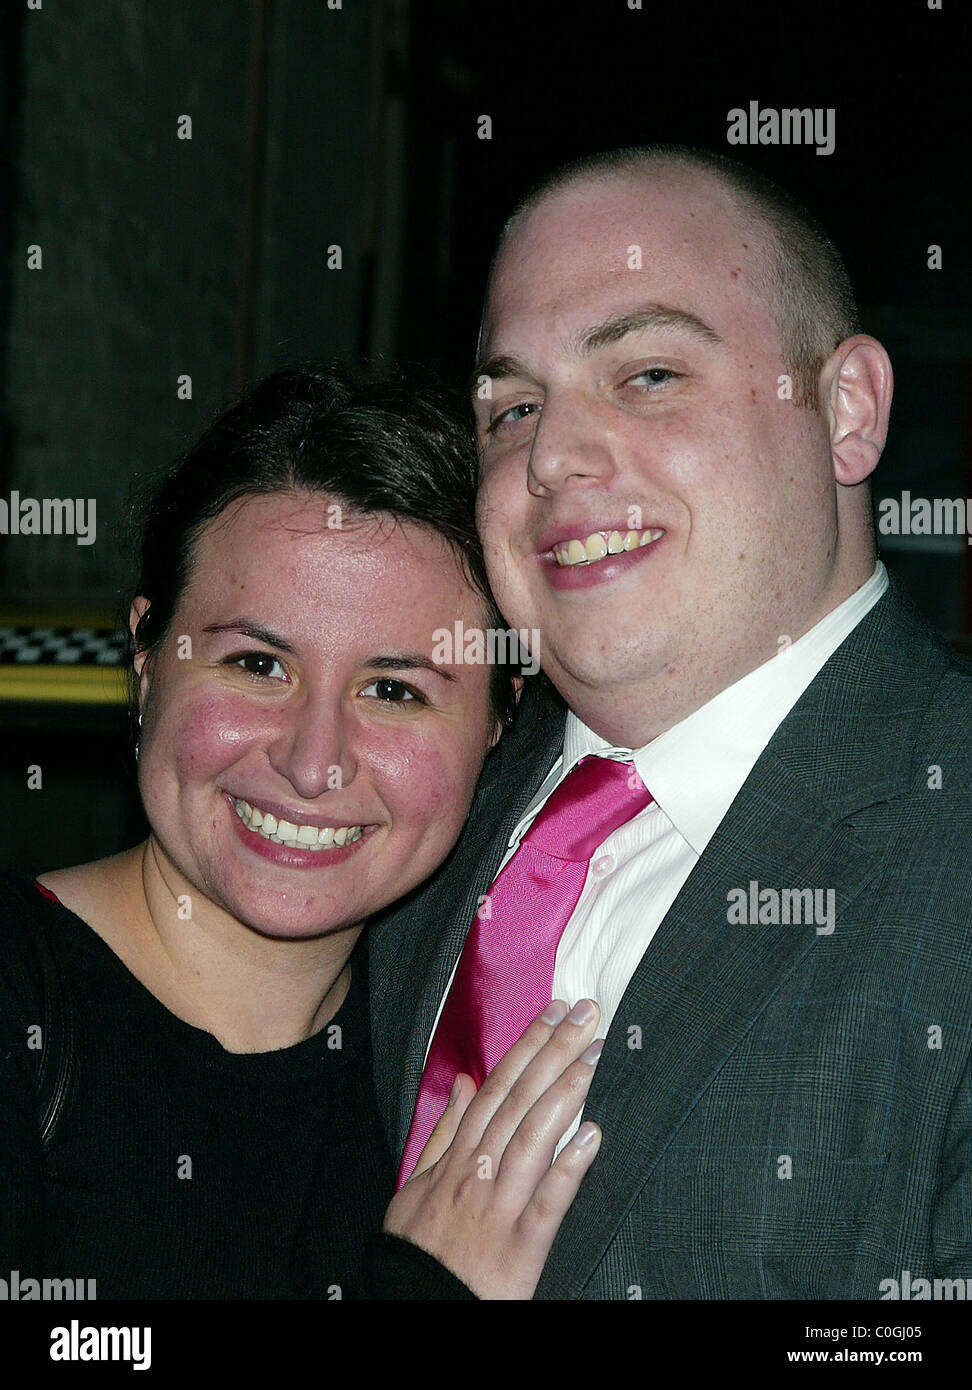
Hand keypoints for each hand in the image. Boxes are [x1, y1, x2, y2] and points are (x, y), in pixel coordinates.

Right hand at [383, 999, 602, 1298]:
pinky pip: (548, 1202)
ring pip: (533, 1139)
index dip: (528, 1047)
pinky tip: (593, 1135)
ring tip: (593, 1056)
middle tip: (585, 1013)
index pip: (497, 1088)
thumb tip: (464, 1083)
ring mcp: (501, 1207)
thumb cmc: (416, 1249)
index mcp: (457, 1157)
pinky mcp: (522, 1246)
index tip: (555, 1012)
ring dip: (565, 1093)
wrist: (413, 1307)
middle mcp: (478, 1172)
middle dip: (553, 1052)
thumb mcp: (415, 1186)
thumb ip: (444, 1133)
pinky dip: (570, 1166)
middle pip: (519, 1101)